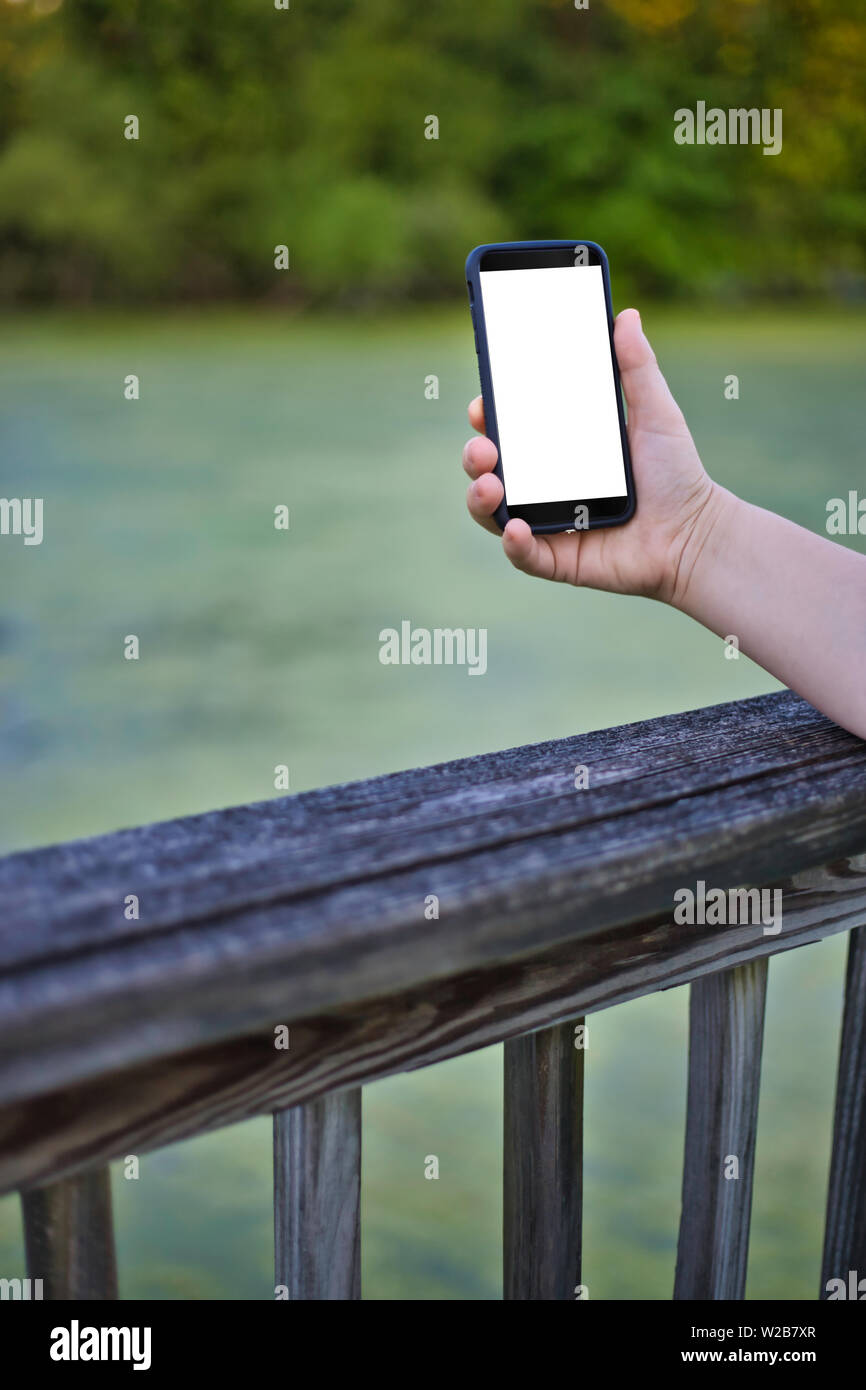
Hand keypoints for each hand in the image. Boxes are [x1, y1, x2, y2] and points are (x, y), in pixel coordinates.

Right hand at [462, 308, 721, 604]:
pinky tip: (516, 528)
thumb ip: (637, 368)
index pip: (509, 430)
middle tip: (484, 446)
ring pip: (493, 513)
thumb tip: (627, 315)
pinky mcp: (556, 561)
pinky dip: (512, 543)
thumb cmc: (676, 474)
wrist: (696, 534)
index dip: (487, 417)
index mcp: (558, 450)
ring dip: (479, 497)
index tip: (482, 404)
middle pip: (489, 468)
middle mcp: (543, 486)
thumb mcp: (656, 413)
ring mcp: (546, 524)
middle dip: (474, 455)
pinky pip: (522, 554)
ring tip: (490, 484)